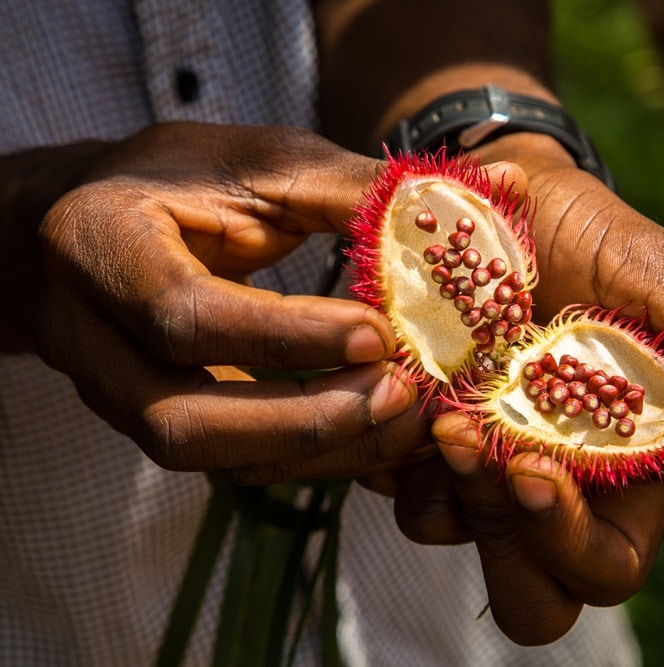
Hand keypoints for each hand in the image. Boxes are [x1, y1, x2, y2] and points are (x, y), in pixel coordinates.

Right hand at [36, 122, 427, 483]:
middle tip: (402, 395)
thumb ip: (349, 190)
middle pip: (183, 418)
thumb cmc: (185, 176)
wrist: (106, 216)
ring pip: (211, 458)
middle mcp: (89, 335)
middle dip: (305, 420)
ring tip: (405, 419)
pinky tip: (380, 431)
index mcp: (98, 243)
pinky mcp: (159, 420)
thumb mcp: (263, 160)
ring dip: (318, 450)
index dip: (285, 336)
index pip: (182, 314)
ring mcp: (115, 392)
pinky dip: (314, 455)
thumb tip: (464, 212)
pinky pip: (234, 462)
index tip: (377, 333)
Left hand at [389, 132, 663, 646]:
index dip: (568, 540)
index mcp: (627, 471)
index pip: (605, 567)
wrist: (502, 192)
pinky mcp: (423, 439)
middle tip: (468, 439)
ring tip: (432, 402)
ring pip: (453, 539)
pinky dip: (392, 454)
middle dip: (499, 530)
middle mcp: (557, 485)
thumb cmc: (593, 234)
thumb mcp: (653, 276)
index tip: (534, 465)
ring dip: (438, 489)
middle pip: (529, 589)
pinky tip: (400, 390)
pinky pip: (398, 489)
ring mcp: (483, 468)